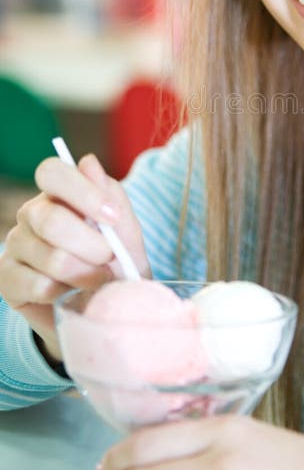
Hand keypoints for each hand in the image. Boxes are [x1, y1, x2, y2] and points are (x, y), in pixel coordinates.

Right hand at [0, 153, 148, 361]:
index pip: (52, 172)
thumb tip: (87, 162)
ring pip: (52, 258)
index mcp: (58, 194)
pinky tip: (72, 294)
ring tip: (98, 280)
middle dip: (92, 245)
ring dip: (86, 275)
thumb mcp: (125, 230)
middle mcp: (31, 214)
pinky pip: (39, 286)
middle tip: (110, 259)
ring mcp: (15, 246)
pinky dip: (67, 294)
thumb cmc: (116, 262)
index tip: (112, 218)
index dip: (82, 192)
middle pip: (52, 220)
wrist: (106, 307)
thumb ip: (111, 196)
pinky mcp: (7, 280)